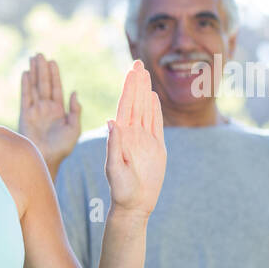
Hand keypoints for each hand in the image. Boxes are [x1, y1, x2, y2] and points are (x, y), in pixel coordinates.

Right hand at [19, 53, 80, 167]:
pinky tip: (25, 73)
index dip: (54, 75)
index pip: (56, 88)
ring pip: (35, 87)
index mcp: (59, 110)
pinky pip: (25, 97)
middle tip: (40, 54)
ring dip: (34, 73)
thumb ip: (75, 111)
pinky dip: (25, 85)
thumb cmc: (62, 148)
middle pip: (44, 84)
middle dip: (42, 69)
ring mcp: (35, 111)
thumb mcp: (74, 129)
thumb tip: (75, 93)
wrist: (47, 159)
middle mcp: (46, 108)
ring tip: (33, 58)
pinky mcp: (26, 115)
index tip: (52, 61)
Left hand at [104, 61, 166, 215]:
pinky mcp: (156, 147)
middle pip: (135, 102)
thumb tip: (112, 121)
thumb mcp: (114, 168)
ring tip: (144, 75)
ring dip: (145, 92)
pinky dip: (155, 110)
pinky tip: (152, 98)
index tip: (131, 71)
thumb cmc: (121, 190)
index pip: (125, 106)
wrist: (134, 205)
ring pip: (145, 110)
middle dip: (136, 83)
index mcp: (120, 135)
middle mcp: (132, 134)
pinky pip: (156, 124)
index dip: (128, 88)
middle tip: (137, 62)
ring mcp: (144, 139)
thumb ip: (114, 145)